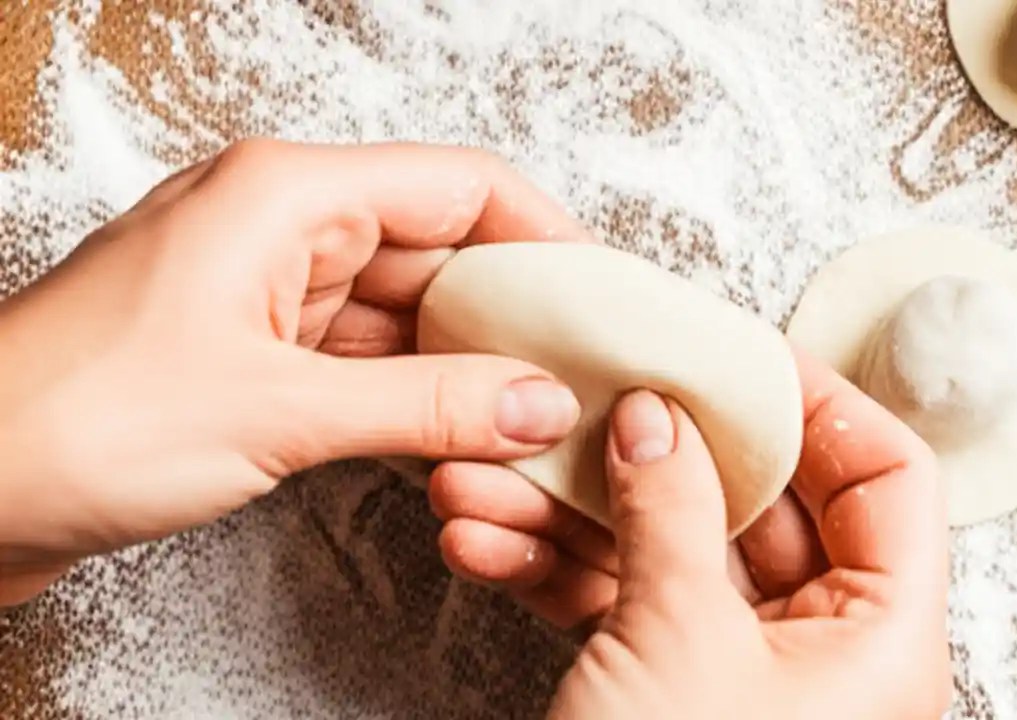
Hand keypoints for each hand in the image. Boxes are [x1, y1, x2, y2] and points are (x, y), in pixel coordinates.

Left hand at [0, 140, 588, 604]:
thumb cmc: (70, 420)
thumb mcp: (280, 411)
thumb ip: (426, 407)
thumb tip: (537, 401)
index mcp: (285, 193)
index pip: (459, 185)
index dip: (544, 235)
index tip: (603, 294)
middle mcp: (279, 226)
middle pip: (438, 249)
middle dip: (513, 313)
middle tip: (584, 372)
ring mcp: (263, 290)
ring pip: (402, 312)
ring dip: (464, 365)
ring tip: (536, 416)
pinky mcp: (248, 351)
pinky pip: (360, 361)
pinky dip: (411, 398)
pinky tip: (459, 437)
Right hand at [429, 352, 951, 717]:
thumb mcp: (678, 642)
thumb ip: (670, 513)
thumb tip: (659, 417)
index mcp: (883, 636)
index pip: (888, 478)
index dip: (821, 406)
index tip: (739, 357)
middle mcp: (821, 650)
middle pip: (756, 507)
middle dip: (653, 452)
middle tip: (597, 394)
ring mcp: (737, 671)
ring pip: (667, 553)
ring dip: (570, 512)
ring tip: (486, 473)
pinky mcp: (666, 692)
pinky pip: (621, 605)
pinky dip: (553, 570)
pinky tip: (483, 536)